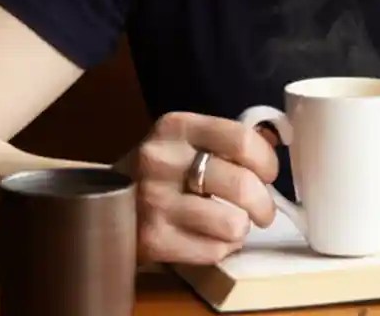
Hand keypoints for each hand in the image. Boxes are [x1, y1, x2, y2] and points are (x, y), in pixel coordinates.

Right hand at [114, 111, 279, 264]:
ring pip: (233, 223)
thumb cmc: (161, 169)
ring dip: (240, 228)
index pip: (242, 140)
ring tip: (230, 222)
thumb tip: (277, 136)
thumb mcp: (187, 140)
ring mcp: (154, 202)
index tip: (268, 173)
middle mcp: (161, 161)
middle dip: (264, 204)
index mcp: (176, 128)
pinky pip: (214, 250)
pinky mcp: (152, 239)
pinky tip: (208, 237)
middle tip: (262, 210)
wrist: (102, 199)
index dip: (267, 161)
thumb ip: (230, 137)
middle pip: (243, 185)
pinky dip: (221, 247)